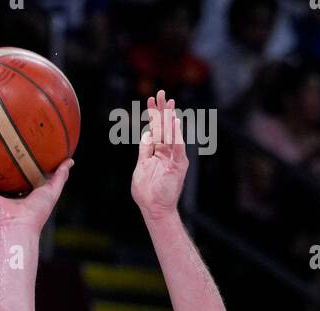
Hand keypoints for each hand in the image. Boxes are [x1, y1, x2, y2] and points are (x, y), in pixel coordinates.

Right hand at [0, 159, 72, 230]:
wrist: (21, 226)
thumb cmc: (37, 212)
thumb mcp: (52, 190)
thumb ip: (60, 176)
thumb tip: (70, 161)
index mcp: (21, 194)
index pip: (19, 177)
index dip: (18, 166)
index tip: (16, 153)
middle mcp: (7, 196)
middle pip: (0, 180)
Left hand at [132, 91, 188, 217]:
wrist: (154, 209)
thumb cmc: (147, 192)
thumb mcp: (141, 166)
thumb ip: (145, 150)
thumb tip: (147, 134)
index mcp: (157, 152)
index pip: (155, 129)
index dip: (154, 115)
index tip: (151, 100)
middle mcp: (167, 152)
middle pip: (164, 127)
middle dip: (162, 110)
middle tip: (161, 93)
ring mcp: (174, 157)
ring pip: (171, 133)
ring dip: (170, 117)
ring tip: (169, 102)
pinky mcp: (178, 165)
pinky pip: (177, 147)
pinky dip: (176, 134)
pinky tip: (175, 121)